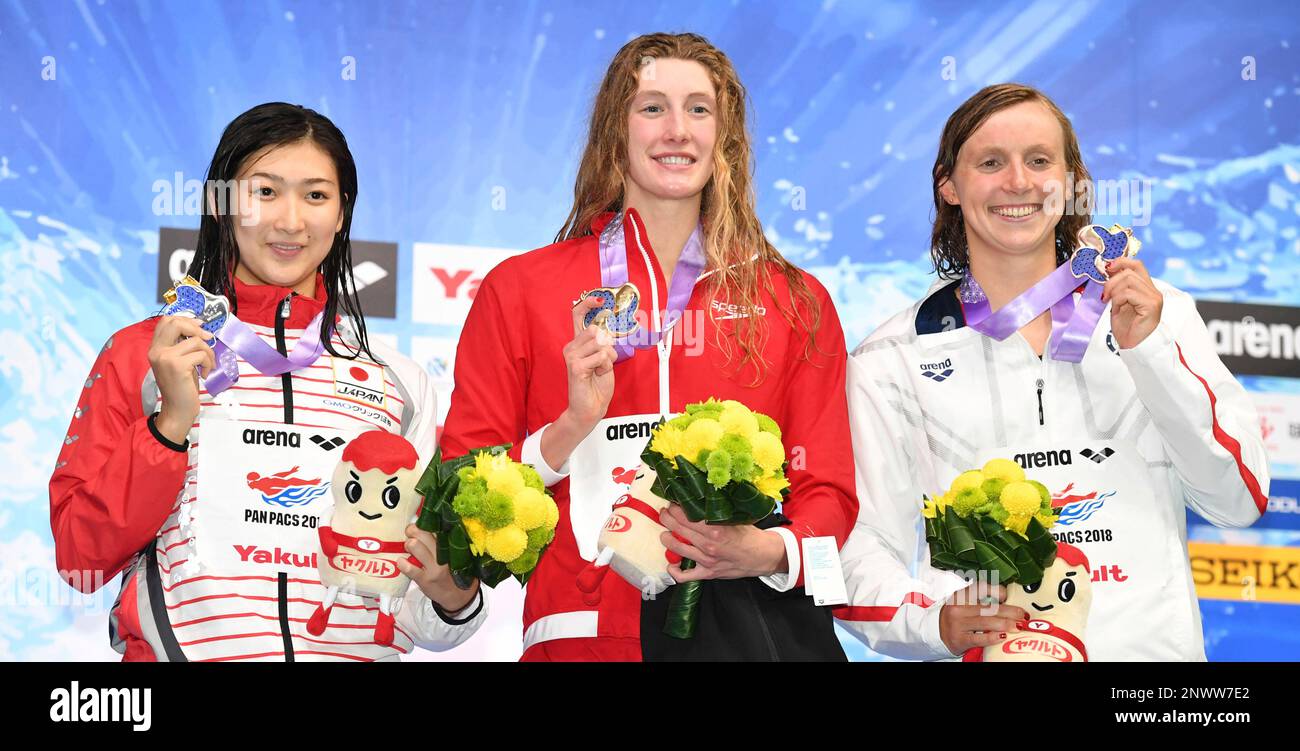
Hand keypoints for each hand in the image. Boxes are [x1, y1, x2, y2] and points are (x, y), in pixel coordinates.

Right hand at [147, 315, 215, 443]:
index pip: (166, 321)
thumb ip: (181, 344)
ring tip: (207, 365)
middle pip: (175, 322)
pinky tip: (204, 374)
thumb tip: (198, 326)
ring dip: (208, 352)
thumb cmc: (181, 385)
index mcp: (155, 348)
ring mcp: (165, 357)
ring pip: (196, 340)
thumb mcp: (179, 360)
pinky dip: (208, 363)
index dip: (185, 319)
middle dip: (196, 328)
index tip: (200, 327)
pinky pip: (201, 355)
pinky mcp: (177, 366)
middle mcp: (156, 350)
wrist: (177, 409)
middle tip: (208, 338)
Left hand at [396, 524, 478, 612]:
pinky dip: (402, 563)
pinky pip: (409, 568)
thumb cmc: (453, 571)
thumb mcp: (453, 554)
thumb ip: (442, 542)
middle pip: (423, 533)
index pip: (436, 527)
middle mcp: (444, 554)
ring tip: (409, 548)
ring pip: (415, 546)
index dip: (423, 522)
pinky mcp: (426, 580)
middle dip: (412, 531)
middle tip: (410, 534)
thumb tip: (423, 527)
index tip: (418, 524)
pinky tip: (401, 562)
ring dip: (408, 544)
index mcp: (451, 545)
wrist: (458, 595)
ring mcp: (434, 567)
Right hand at [540, 297, 617, 469]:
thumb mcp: (604, 360)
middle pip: (597, 330)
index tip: (600, 300)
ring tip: (599, 371)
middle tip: (603, 362)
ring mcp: (571, 355)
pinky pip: (602, 357)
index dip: (588, 304)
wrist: (590, 408)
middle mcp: (571, 347)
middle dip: (608, 346)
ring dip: (608, 358)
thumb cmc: (597, 384)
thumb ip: (604, 345)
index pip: (578, 316)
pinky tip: (596, 375)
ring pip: (601, 343)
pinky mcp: (576, 365)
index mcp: (577, 343)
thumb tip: (609, 332)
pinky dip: (605, 366)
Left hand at [658, 504, 787, 581]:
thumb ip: (716, 513)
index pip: (687, 516)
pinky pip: (685, 576)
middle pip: (679, 529)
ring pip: (678, 549)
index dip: (675, 508)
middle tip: (664, 513)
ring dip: (667, 539)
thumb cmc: (749, 535)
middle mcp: (709, 545)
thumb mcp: (735, 519)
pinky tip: (671, 565)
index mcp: (716, 529)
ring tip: (665, 533)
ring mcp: (707, 561)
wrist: (763, 556)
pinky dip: (675, 572)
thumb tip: (699, 499)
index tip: (672, 503)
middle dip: (667, 519)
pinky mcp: (708, 574)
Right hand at [938, 581, 1028, 655]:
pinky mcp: (959, 639)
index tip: (1007, 596)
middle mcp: (958, 608)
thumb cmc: (956, 617)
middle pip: (988, 607)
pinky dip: (992, 637)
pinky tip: (1003, 637)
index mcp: (960, 596)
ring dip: (1005, 624)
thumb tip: (1008, 601)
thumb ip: (980, 601)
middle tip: (1022, 615)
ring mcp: (957, 624)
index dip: (997, 591)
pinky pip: (979, 638)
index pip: (981, 588)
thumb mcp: (963, 603)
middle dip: (1009, 611)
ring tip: (1018, 626)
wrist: (935, 633)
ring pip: (986, 622)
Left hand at [1102, 257, 1162, 349]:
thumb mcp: (1118, 303)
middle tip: (1104, 295)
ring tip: (1111, 304)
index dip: (1121, 262)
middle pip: (1130, 271)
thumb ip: (1117, 288)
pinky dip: (1118, 300)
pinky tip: (1117, 310)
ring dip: (1114, 291)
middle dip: (1111, 281)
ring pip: (1128, 280)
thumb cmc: (1126, 327)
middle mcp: (1153, 291)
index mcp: (1146, 288)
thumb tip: (1107, 271)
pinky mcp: (1151, 305)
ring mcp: (1154, 297)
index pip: (1137, 265)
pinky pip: (1128, 293)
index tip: (1107, 269)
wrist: (1133, 346)